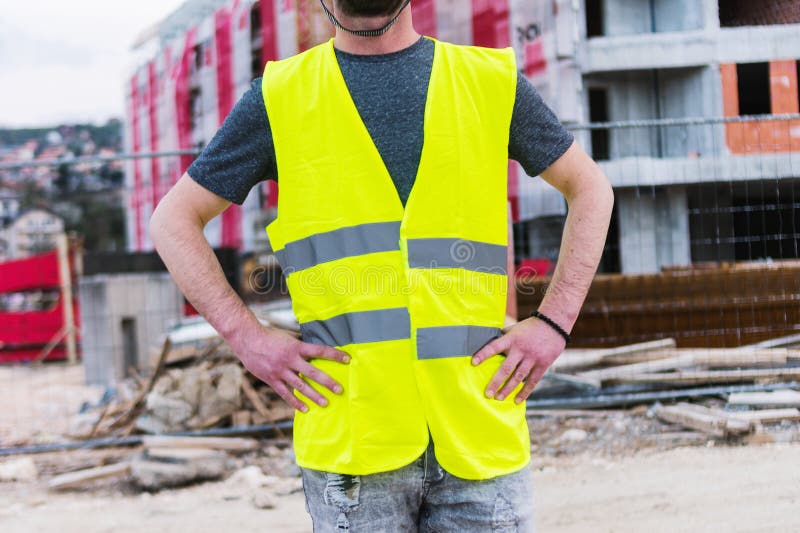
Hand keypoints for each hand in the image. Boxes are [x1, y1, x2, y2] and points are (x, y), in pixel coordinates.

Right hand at [233, 325, 349, 411]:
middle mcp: (290, 360)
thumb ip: (300, 348)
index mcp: (296, 347)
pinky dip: (295, 402)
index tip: (348, 359)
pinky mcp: (271, 379)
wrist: (248, 339)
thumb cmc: (270, 337)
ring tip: (326, 403)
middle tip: (340, 390)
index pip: (320, 350)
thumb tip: (316, 353)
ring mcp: (280, 371)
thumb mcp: (288, 338)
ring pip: (300, 386)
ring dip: (314, 395)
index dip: (334, 355)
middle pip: (312, 372)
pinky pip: (285, 393)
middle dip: (327, 382)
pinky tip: (305, 409)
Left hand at [471, 316, 566, 403]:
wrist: (554, 323)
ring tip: (498, 398)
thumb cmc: (530, 327)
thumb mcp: (514, 329)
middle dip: (496, 382)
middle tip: (487, 394)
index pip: (494, 347)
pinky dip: (525, 392)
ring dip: (508, 389)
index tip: (473, 362)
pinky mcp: (543, 364)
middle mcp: (521, 349)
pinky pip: (533, 381)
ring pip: (518, 377)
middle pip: (506, 368)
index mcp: (511, 339)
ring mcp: (532, 358)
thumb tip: (486, 343)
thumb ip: (502, 337)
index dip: (483, 354)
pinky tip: (517, 400)